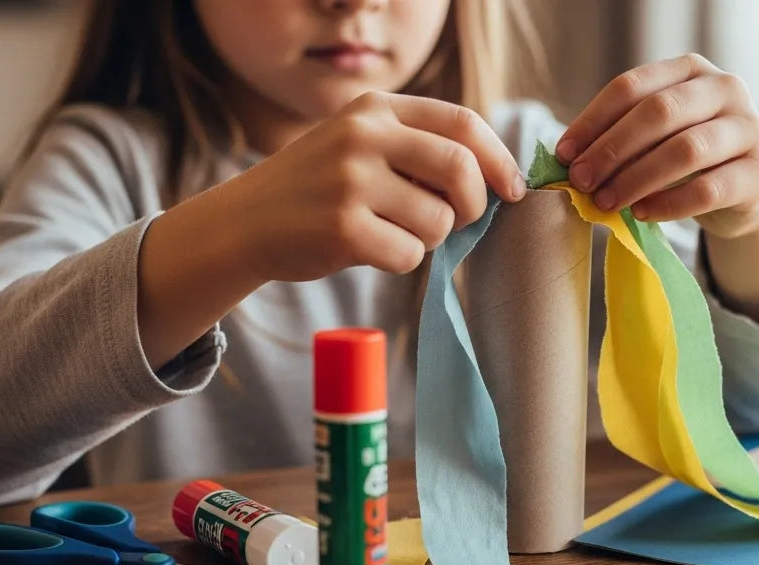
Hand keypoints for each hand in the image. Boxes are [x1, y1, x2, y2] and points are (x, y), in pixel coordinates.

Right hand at [225, 91, 525, 281]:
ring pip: (438, 220)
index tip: (513, 189)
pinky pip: (409, 254)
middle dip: (474, 204)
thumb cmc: (319, 189)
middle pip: (460, 169)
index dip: (499, 159)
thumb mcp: (361, 144)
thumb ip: (418, 148)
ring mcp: (350, 181)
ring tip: (392, 232)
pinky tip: (370, 250)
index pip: (463, 123)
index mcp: (375, 109)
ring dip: (429, 239)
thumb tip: (500, 180)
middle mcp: (363, 136)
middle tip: (460, 221)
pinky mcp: (342, 228)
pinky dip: (401, 261)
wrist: (245, 222)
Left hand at [556, 54, 758, 239]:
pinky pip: (708, 190)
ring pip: (685, 150)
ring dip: (637, 179)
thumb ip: (621, 138)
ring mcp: (749, 129)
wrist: (745, 191)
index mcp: (691, 70)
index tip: (564, 154)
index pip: (633, 86)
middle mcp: (725, 89)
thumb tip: (568, 160)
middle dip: (612, 149)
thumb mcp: (657, 136)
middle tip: (581, 181)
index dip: (593, 120)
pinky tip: (641, 215)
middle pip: (659, 113)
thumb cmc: (688, 159)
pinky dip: (668, 205)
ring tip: (606, 202)